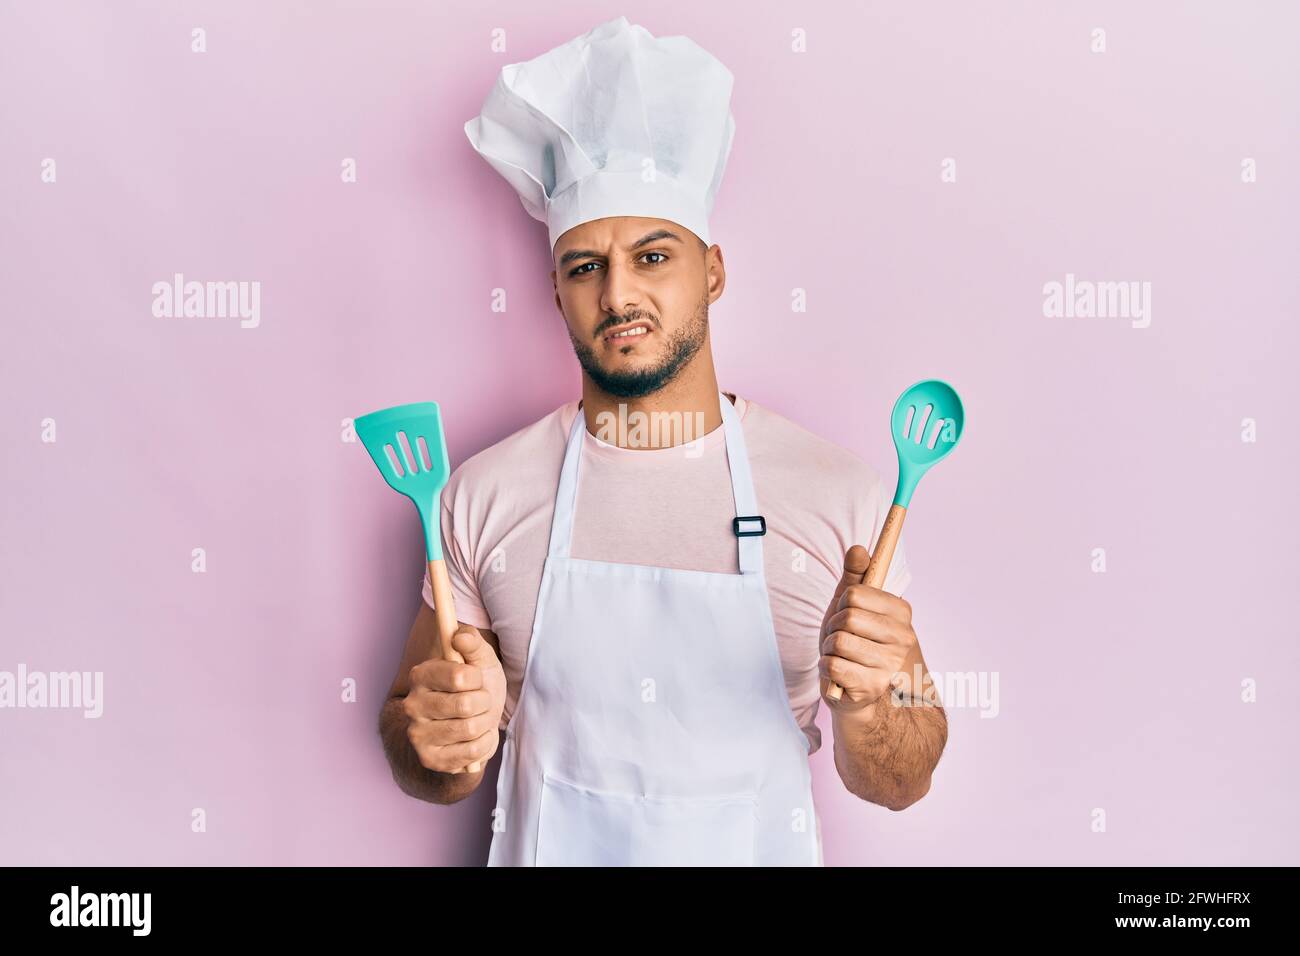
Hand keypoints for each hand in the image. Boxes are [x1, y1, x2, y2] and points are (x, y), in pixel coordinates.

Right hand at [403, 624, 506, 773]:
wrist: (473, 722)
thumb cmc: (477, 687)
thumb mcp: (481, 660)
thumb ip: (472, 642)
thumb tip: (460, 636)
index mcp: (421, 675)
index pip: (458, 676)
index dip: (477, 678)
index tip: (475, 678)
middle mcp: (412, 705)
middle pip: (465, 705)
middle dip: (484, 702)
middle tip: (480, 701)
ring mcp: (418, 735)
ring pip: (469, 729)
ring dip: (484, 723)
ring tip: (478, 718)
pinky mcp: (429, 759)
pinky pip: (472, 753)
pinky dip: (484, 744)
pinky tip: (476, 737)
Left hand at [818, 544, 917, 712]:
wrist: (864, 695)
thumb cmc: (857, 644)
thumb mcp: (854, 607)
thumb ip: (855, 576)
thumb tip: (857, 548)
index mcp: (901, 612)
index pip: (854, 593)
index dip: (842, 604)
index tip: (850, 615)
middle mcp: (903, 638)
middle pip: (846, 617)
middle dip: (834, 628)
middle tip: (842, 639)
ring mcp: (890, 664)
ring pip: (838, 642)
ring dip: (829, 649)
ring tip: (841, 656)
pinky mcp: (872, 687)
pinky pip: (832, 665)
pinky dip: (826, 668)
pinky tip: (838, 673)